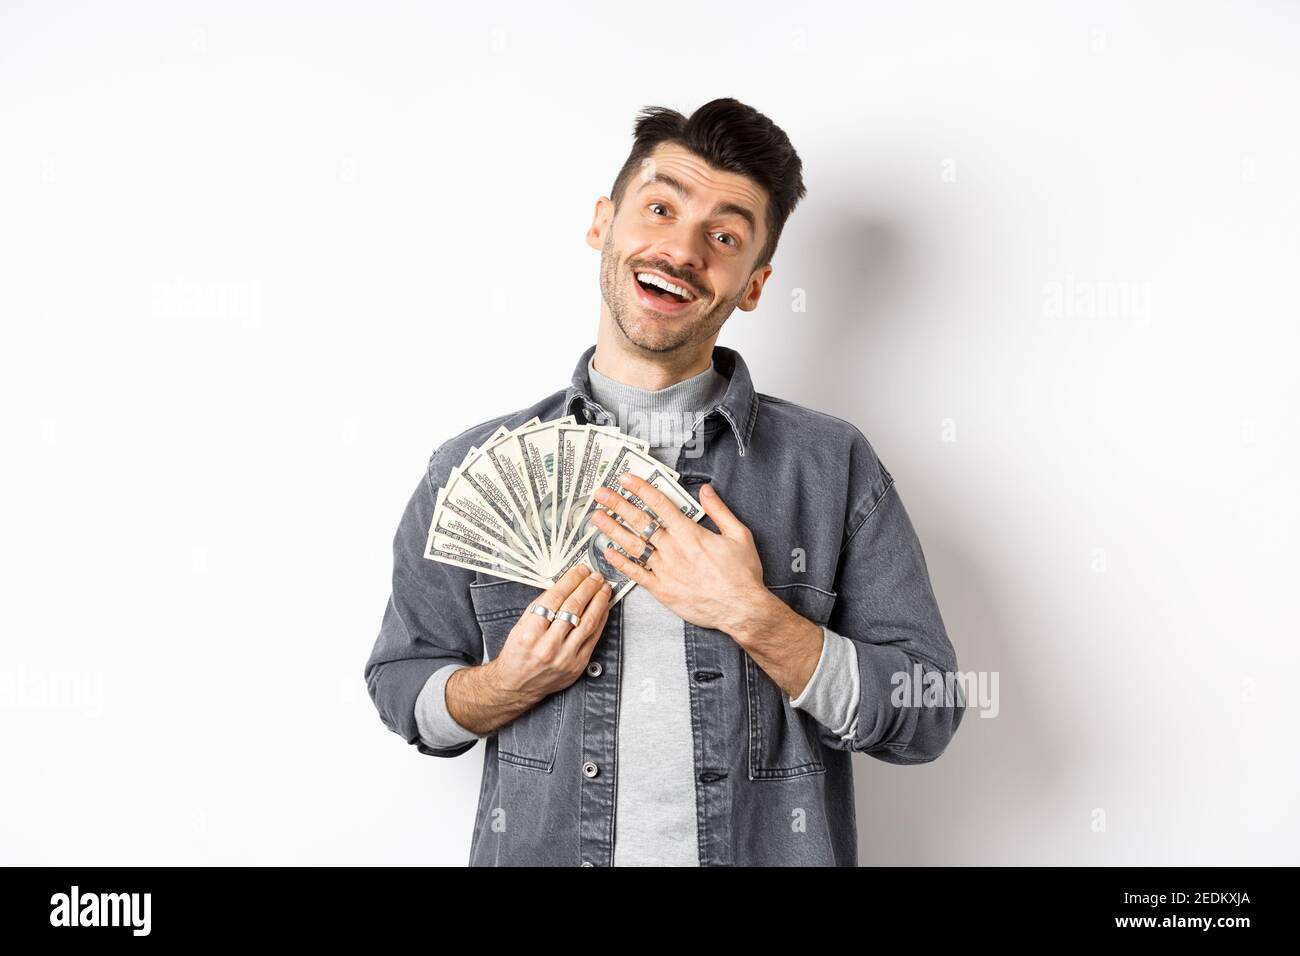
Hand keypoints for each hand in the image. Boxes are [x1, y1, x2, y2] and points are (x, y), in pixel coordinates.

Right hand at [491, 565, 612, 702]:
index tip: (580, 570)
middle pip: (573, 608)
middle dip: (587, 588)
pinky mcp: (577, 665)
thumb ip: (542, 606)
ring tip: (604, 589)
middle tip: (595, 576)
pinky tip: (603, 608)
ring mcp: (565, 657)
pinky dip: (600, 620)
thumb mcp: (522, 625)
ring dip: (599, 602)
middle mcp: (548, 646)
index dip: (571, 581)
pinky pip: (593, 637)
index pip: (555, 599)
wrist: (517, 684)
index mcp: (530, 633)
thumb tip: (566, 585)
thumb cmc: (518, 652)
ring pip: (587, 622)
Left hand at [591, 475, 766, 633]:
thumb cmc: (742, 575)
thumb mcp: (739, 535)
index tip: (626, 479)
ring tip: (596, 518)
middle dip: (618, 505)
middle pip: (640, 522)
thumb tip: (707, 490)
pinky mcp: (661, 590)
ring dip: (612, 530)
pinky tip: (607, 552)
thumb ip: (720, 511)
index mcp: (690, 533)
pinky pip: (635, 574)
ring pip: (633, 545)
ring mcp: (665, 570)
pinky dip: (620, 563)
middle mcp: (673, 549)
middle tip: (601, 494)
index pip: (659, 504)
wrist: (741, 609)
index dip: (640, 489)